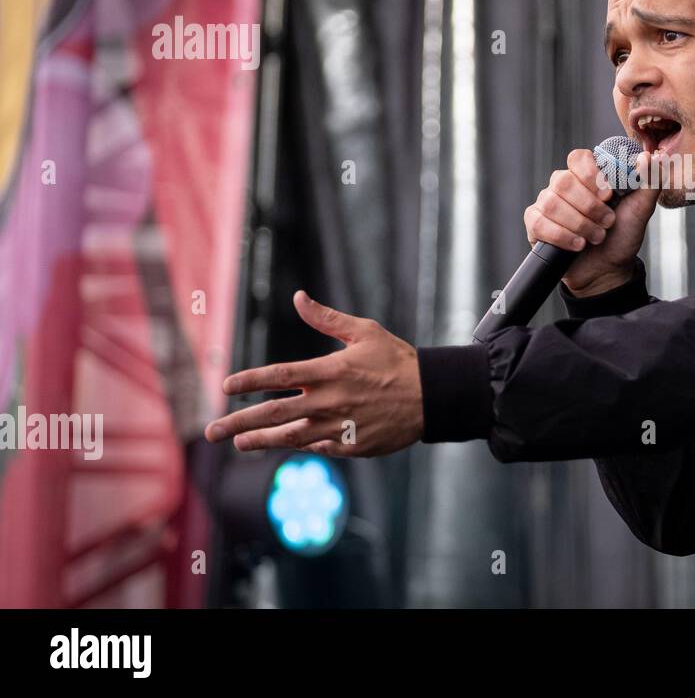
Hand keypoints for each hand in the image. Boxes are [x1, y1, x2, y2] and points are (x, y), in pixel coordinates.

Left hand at [203, 291, 423, 457]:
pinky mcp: (351, 445)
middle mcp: (328, 401)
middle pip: (272, 414)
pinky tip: (285, 445)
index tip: (226, 386)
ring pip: (289, 437)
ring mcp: (338, 427)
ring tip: (238, 443)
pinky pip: (318, 448)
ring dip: (259, 441)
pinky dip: (300, 446)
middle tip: (212, 430)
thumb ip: (326, 319)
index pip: (278, 375)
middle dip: (238, 423)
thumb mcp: (364, 332)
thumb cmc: (397, 360)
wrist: (431, 396)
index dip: (249, 381)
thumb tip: (298, 298)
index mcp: (329, 371)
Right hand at [524, 147, 657, 295]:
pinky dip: (562, 236)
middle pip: (564, 181)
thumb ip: (649, 181)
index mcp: (587, 176)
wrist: (608, 269)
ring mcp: (547, 204)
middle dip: (590, 207)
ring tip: (596, 237)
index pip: (578, 158)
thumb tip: (649, 157)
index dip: (591, 174)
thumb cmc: (622, 235)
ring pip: (552, 203)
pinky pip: (539, 223)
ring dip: (579, 224)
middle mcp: (563, 185)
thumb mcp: (641, 209)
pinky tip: (578, 245)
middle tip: (607, 222)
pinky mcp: (536, 224)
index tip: (608, 194)